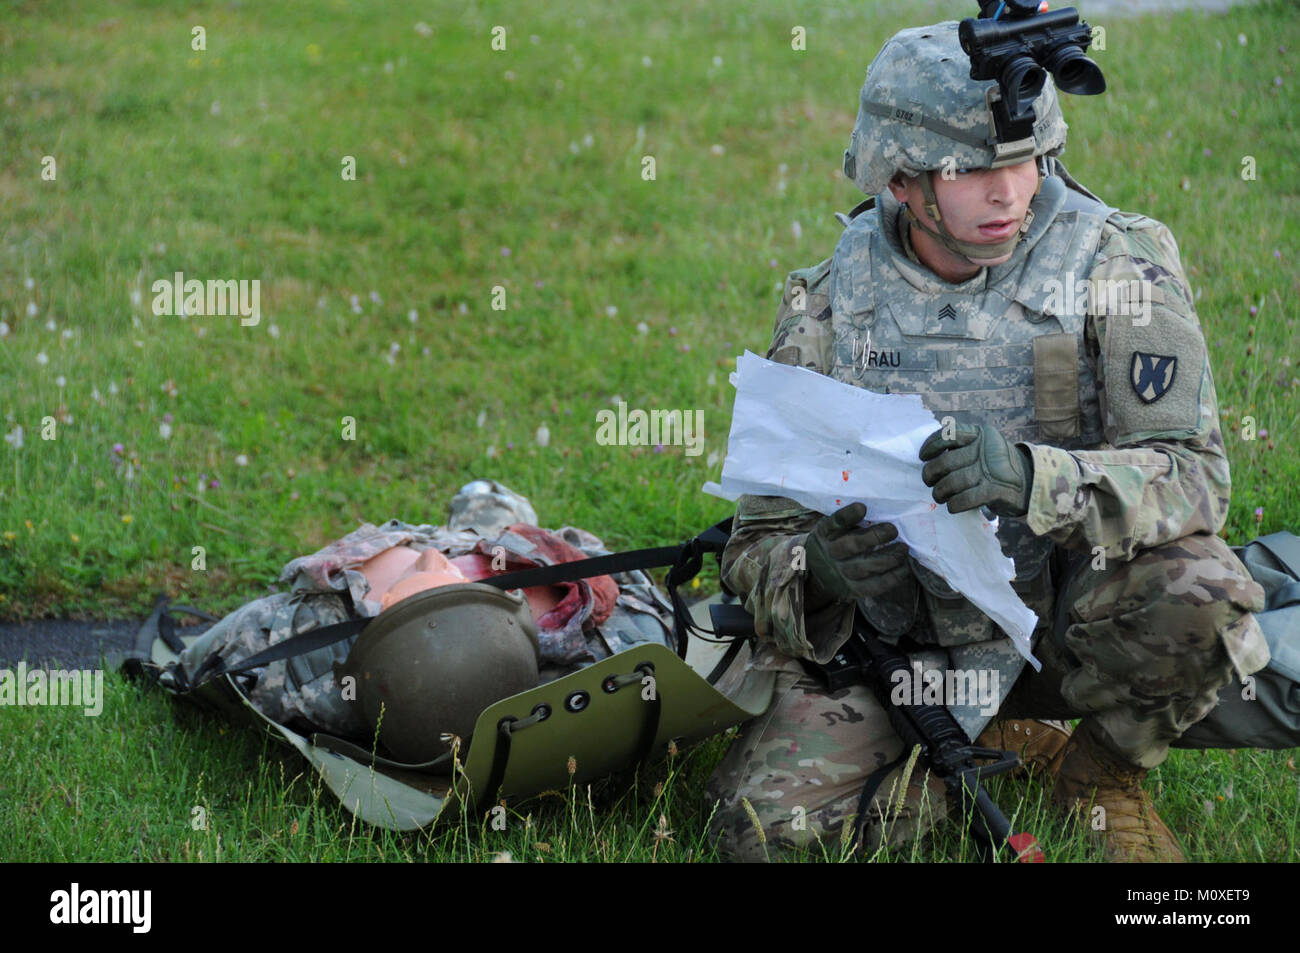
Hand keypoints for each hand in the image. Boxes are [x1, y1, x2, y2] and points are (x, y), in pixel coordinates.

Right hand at [804, 501, 910, 606]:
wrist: (819, 576)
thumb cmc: (833, 543)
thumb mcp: (831, 529)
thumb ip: (848, 521)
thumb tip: (878, 509)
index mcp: (825, 534)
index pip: (835, 523)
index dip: (848, 515)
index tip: (862, 508)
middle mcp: (831, 554)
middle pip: (853, 545)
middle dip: (876, 536)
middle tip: (893, 530)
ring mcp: (842, 574)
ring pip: (866, 567)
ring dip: (889, 557)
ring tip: (903, 549)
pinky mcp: (854, 590)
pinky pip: (875, 586)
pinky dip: (893, 577)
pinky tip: (904, 567)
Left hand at [919, 423, 1033, 517]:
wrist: (1030, 483)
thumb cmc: (996, 467)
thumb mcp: (982, 449)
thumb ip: (961, 449)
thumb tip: (930, 461)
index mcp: (980, 434)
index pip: (948, 434)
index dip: (931, 445)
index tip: (923, 458)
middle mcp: (985, 449)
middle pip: (946, 461)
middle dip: (931, 474)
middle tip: (930, 482)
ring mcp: (992, 469)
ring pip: (954, 481)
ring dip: (940, 492)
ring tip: (939, 496)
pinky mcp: (997, 490)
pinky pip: (967, 497)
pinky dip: (955, 504)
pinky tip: (952, 506)